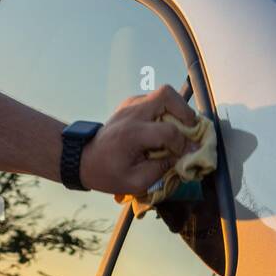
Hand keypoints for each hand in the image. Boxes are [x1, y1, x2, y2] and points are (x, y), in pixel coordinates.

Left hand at [79, 84, 196, 195]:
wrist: (84, 159)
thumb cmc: (108, 173)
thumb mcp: (136, 182)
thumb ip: (163, 169)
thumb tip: (184, 158)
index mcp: (132, 134)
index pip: (168, 131)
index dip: (184, 144)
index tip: (189, 154)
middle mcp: (132, 114)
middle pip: (166, 95)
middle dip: (185, 112)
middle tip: (191, 129)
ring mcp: (130, 105)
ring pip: (163, 93)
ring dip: (177, 110)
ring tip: (181, 129)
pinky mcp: (131, 104)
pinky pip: (156, 100)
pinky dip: (166, 111)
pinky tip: (164, 127)